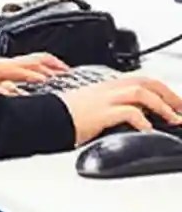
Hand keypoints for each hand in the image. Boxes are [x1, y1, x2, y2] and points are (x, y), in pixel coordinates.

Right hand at [60, 77, 181, 145]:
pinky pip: (129, 112)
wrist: (44, 119)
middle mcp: (107, 89)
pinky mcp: (100, 113)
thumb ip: (110, 107)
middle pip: (146, 82)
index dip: (162, 90)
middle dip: (169, 94)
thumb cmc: (62, 116)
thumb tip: (132, 118)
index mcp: (105, 86)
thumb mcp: (90, 107)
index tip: (174, 102)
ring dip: (162, 106)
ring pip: (141, 92)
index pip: (140, 80)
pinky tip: (149, 130)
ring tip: (174, 120)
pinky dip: (143, 121)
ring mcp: (104, 99)